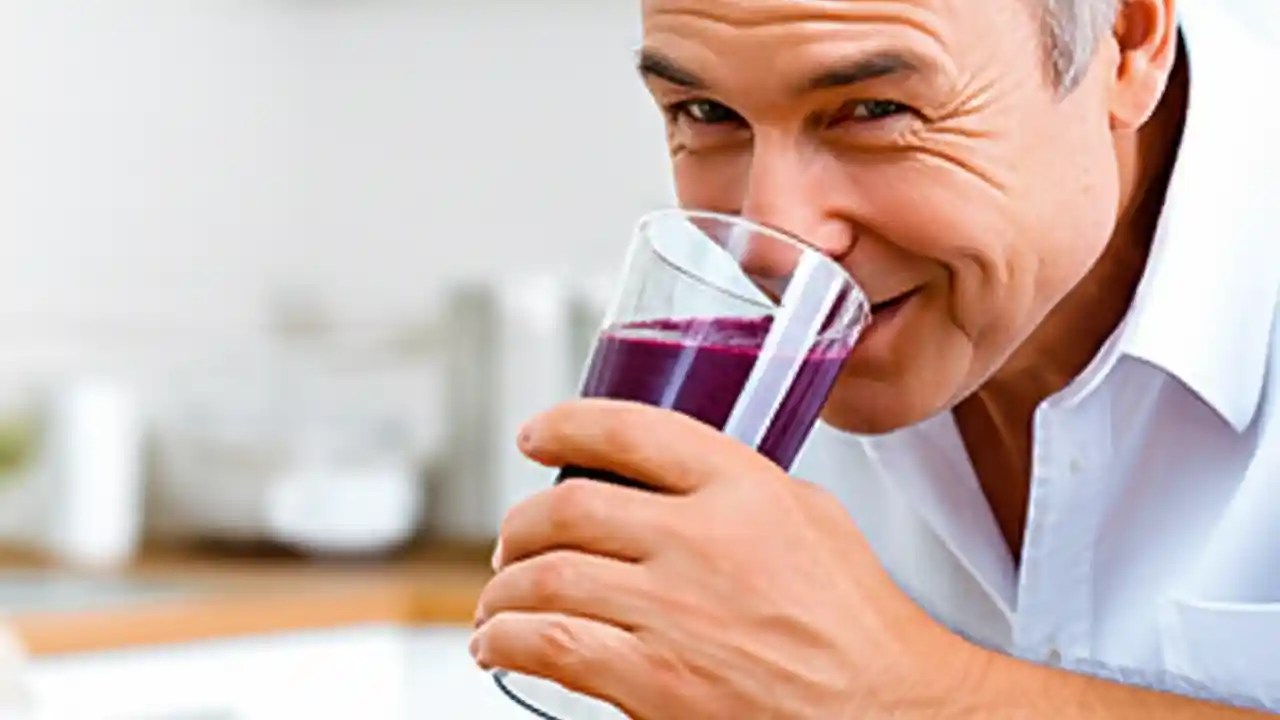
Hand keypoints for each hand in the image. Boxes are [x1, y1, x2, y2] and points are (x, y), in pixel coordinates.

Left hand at [472, 399, 987, 718]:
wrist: (887, 710)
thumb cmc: (856, 622)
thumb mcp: (811, 518)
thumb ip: (740, 486)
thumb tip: (666, 480)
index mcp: (745, 488)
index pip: (631, 431)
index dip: (566, 425)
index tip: (536, 436)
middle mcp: (704, 540)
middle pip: (568, 507)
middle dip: (520, 522)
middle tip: (511, 539)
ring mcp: (676, 613)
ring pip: (546, 576)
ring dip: (503, 586)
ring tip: (497, 598)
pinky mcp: (658, 683)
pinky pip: (549, 644)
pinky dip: (506, 638)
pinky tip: (499, 641)